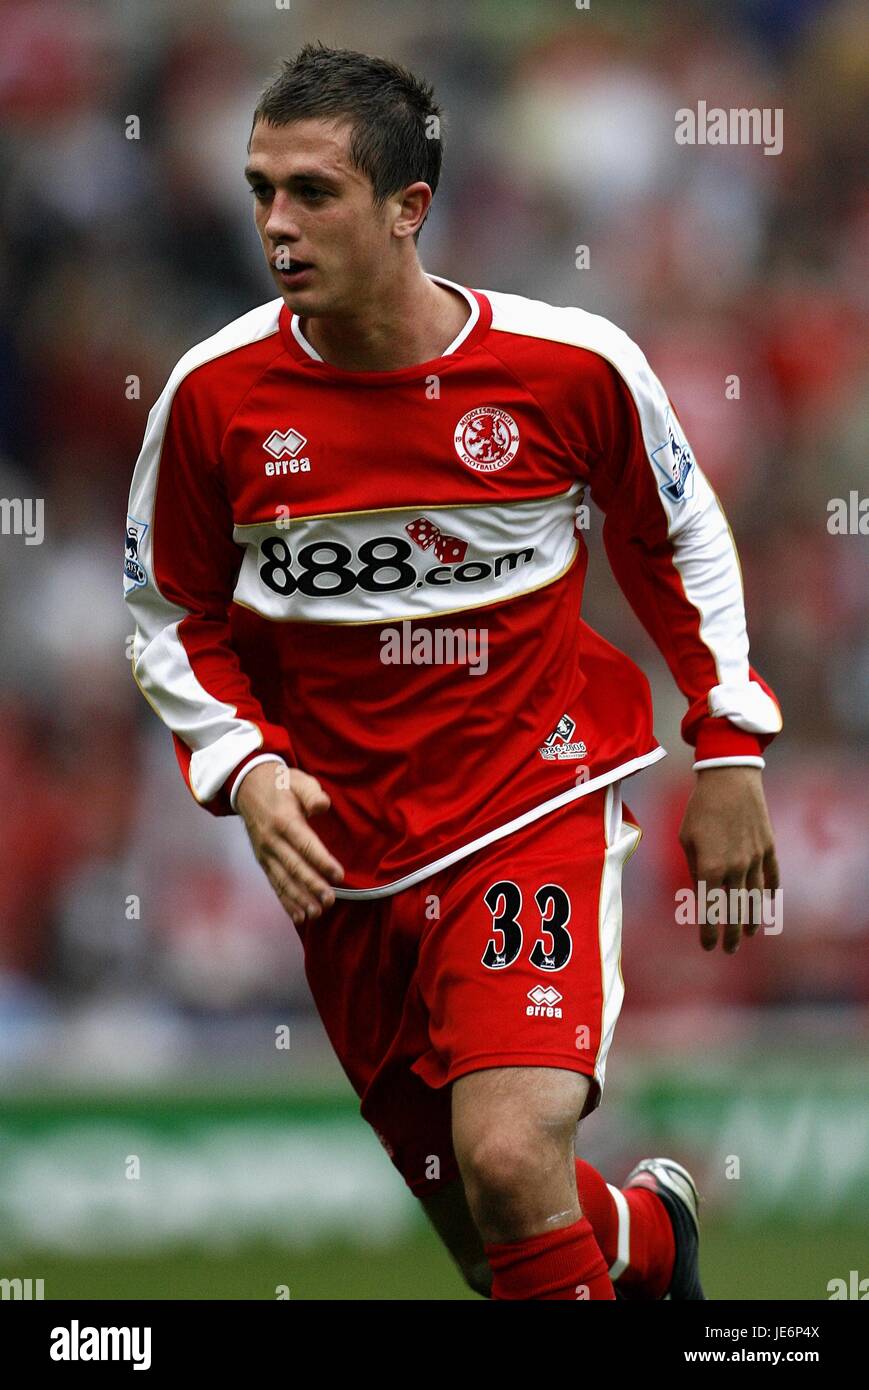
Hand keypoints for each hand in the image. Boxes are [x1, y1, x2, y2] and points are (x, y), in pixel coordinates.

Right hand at [236, 762, 343, 923]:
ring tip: (316, 913)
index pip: (305, 844)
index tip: (339, 876)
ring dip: (300, 899)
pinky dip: (286, 901)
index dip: (322, 861)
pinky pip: (275, 883)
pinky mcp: (263, 861)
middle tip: (329, 901)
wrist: (248, 786)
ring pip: (284, 880)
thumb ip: (312, 793)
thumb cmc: (281, 784)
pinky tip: (299, 916)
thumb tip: (322, 806)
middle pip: (294, 867)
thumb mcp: (298, 780)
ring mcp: (266, 853)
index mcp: (284, 820)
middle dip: (312, 886)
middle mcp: (272, 840)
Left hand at [678, 766, 779, 953]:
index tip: (709, 947)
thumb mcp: (686, 839)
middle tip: (730, 950)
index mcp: (710, 868)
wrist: (730, 779)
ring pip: (755, 898)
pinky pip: (771, 877)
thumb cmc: (700, 808)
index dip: (709, 932)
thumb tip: (702, 891)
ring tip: (749, 933)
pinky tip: (766, 904)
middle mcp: (735, 868)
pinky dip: (769, 893)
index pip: (710, 910)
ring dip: (751, 918)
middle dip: (732, 934)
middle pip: (736, 911)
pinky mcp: (769, 847)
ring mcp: (755, 859)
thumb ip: (695, 868)